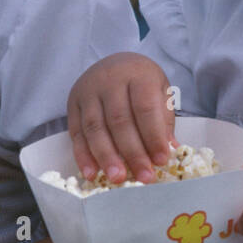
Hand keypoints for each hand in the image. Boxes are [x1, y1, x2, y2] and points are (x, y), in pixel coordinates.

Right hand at [66, 52, 176, 183]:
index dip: (153, 136)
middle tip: (143, 177)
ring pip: (95, 127)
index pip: (145, 107)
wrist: (115, 63)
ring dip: (106, 157)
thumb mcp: (160, 92)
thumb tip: (169, 151)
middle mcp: (110, 79)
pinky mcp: (73, 103)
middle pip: (119, 120)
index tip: (161, 160)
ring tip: (117, 178)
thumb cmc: (142, 83)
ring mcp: (88, 91)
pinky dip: (83, 155)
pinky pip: (76, 132)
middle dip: (132, 152)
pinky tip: (91, 173)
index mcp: (137, 74)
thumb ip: (163, 120)